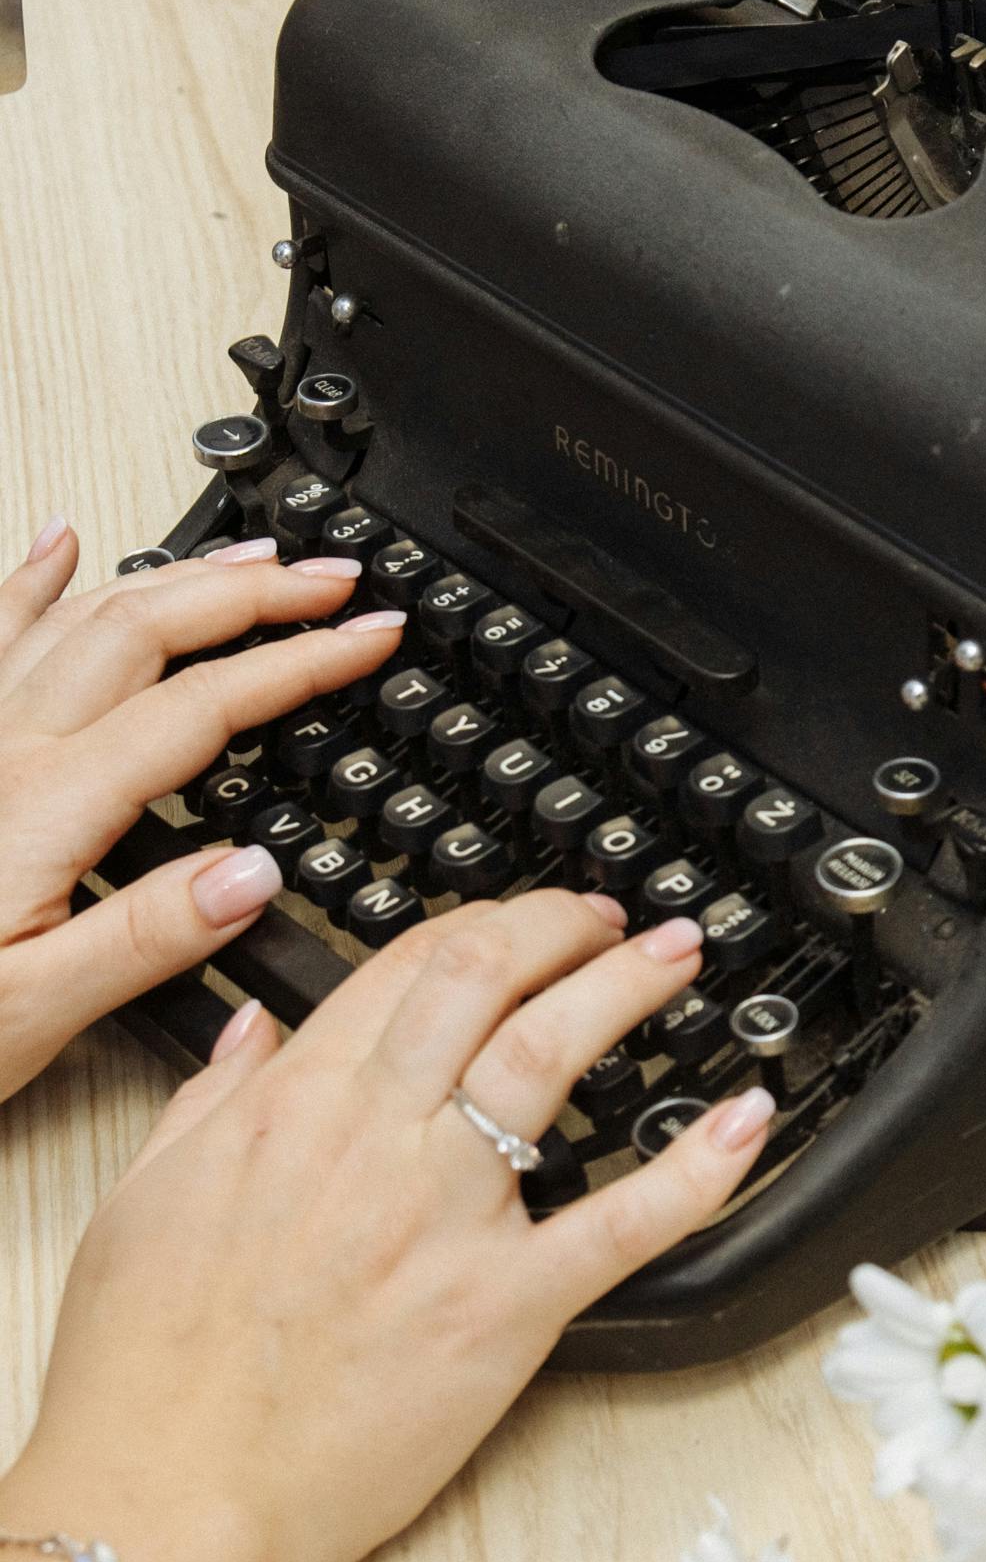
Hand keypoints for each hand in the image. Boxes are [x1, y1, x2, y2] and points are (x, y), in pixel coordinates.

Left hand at [0, 515, 406, 1099]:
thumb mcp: (30, 1017)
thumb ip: (149, 940)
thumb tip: (256, 872)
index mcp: (43, 809)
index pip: (203, 708)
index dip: (300, 663)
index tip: (371, 636)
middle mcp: (2, 751)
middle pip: (146, 630)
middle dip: (254, 592)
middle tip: (336, 578)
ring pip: (77, 617)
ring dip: (171, 575)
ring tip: (249, 555)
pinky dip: (28, 581)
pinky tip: (57, 544)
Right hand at [0, 892, 772, 1561]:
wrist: (169, 1504)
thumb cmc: (146, 1375)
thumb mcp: (142, 1200)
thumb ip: (210, 1099)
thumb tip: (259, 1027)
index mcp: (295, 1107)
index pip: (409, 965)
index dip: (485, 925)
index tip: (524, 922)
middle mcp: (378, 1140)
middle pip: (488, 978)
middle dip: (562, 928)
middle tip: (610, 920)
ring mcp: (450, 1219)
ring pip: (551, 1056)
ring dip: (625, 987)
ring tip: (675, 957)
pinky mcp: (507, 1308)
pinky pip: (623, 1222)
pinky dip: (696, 1166)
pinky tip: (744, 1119)